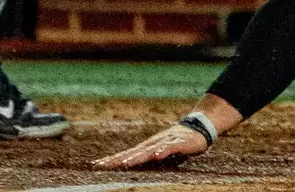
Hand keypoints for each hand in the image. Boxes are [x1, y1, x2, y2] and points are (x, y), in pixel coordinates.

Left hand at [93, 123, 208, 169]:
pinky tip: (157, 156)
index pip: (126, 154)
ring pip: (148, 150)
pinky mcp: (178, 143)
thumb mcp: (159, 152)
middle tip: (102, 165)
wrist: (198, 128)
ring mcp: (165, 142)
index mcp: (147, 147)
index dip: (112, 159)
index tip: (96, 165)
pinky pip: (169, 148)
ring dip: (136, 157)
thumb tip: (130, 166)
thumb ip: (147, 158)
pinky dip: (163, 152)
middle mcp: (153, 144)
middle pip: (132, 153)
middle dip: (117, 160)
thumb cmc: (177, 143)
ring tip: (124, 163)